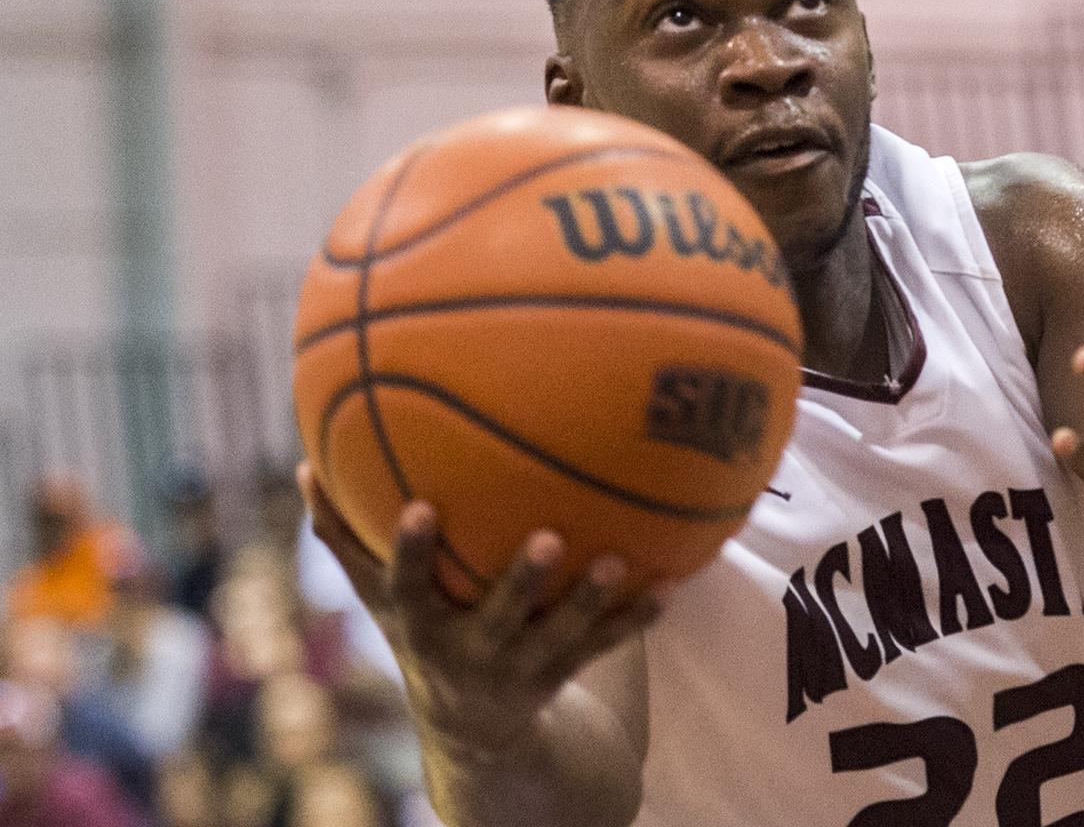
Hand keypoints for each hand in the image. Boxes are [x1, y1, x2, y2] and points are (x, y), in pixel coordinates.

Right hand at [298, 463, 660, 757]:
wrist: (468, 728)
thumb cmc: (420, 632)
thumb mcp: (378, 597)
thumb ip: (344, 536)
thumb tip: (304, 463)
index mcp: (421, 626)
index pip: (407, 587)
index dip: (411, 552)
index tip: (420, 507)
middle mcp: (468, 651)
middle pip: (496, 617)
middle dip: (521, 583)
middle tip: (548, 538)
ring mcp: (518, 667)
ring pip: (559, 636)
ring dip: (590, 600)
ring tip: (617, 561)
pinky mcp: (560, 674)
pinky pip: (602, 645)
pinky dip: (636, 617)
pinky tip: (671, 582)